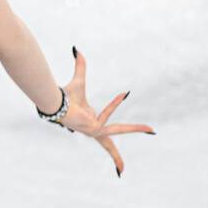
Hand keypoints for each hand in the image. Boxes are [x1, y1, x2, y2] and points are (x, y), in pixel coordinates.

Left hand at [50, 46, 154, 176]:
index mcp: (91, 123)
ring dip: (136, 129)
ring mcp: (93, 132)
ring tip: (151, 129)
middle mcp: (92, 130)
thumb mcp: (79, 81)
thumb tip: (76, 49)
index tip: (119, 135)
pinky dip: (114, 103)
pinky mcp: (94, 129)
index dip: (114, 137)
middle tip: (135, 157)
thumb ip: (80, 67)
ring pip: (118, 130)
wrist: (55, 102)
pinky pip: (107, 113)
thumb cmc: (64, 95)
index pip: (106, 132)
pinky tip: (123, 94)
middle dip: (118, 155)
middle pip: (109, 145)